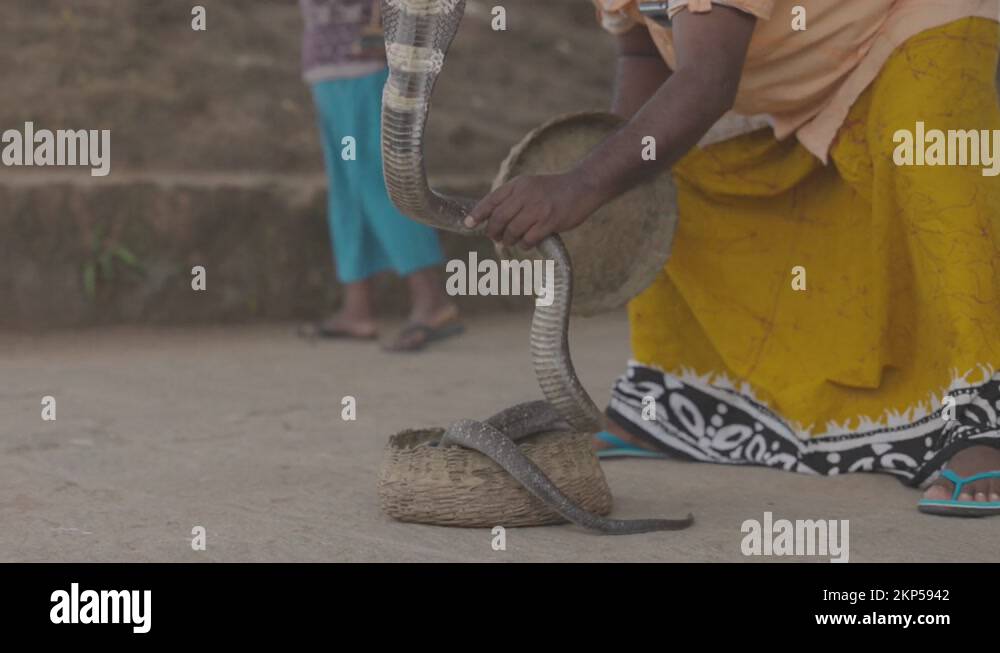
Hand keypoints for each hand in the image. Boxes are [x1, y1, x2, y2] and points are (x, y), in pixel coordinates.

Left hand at [463, 172, 601, 248]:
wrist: (583, 186)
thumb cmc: (554, 190)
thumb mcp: (530, 186)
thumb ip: (513, 198)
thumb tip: (492, 219)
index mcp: (518, 184)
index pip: (491, 200)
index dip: (477, 214)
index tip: (468, 224)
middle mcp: (525, 194)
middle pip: (498, 219)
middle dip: (493, 232)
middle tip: (496, 237)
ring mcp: (538, 208)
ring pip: (512, 231)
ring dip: (509, 240)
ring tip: (513, 240)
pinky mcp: (549, 221)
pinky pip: (528, 239)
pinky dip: (525, 244)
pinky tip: (529, 242)